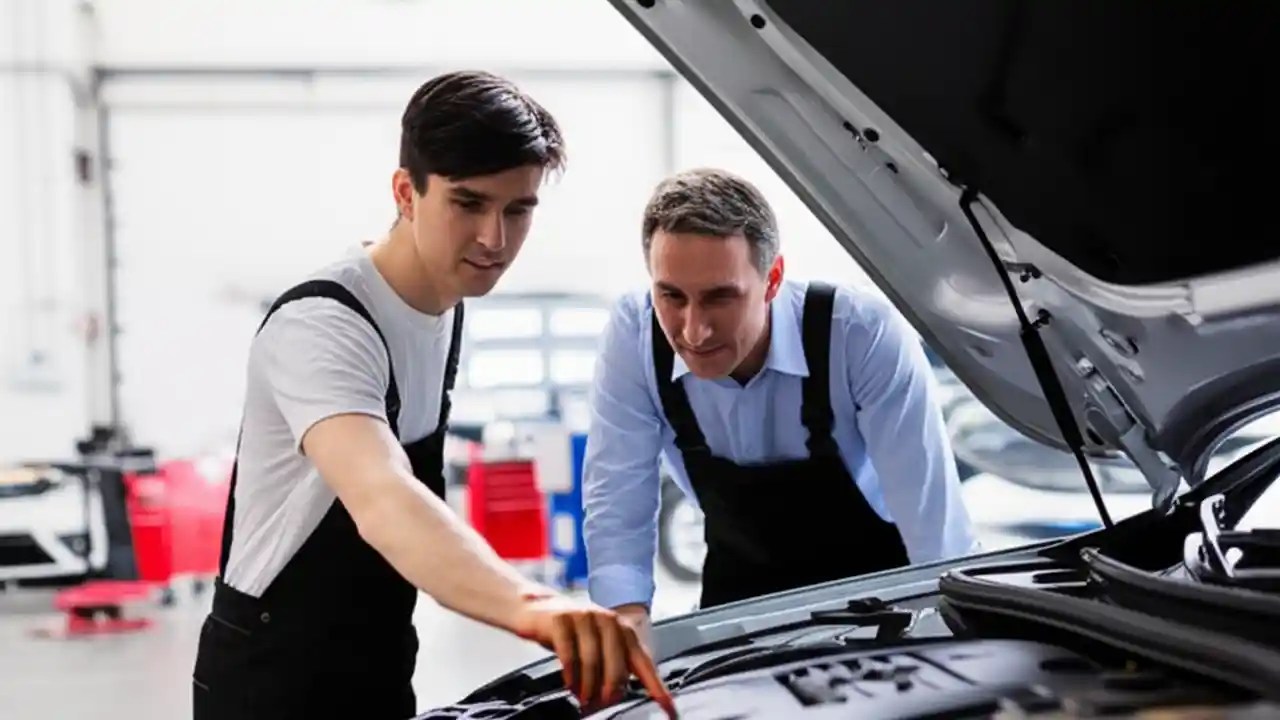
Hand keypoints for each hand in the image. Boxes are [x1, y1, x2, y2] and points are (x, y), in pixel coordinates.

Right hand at [513, 593, 676, 716]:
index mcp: (623, 630)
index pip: (645, 663)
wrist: (537, 608)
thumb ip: (615, 665)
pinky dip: (570, 675)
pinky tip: (569, 684)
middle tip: (600, 706)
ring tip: (583, 699)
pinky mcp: (561, 620)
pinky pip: (569, 655)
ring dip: (587, 688)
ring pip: (593, 663)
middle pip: (618, 667)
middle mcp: (608, 621)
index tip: (669, 710)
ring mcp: (584, 617)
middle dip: (610, 693)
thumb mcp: (599, 645)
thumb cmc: (572, 632)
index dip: (658, 689)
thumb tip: (621, 696)